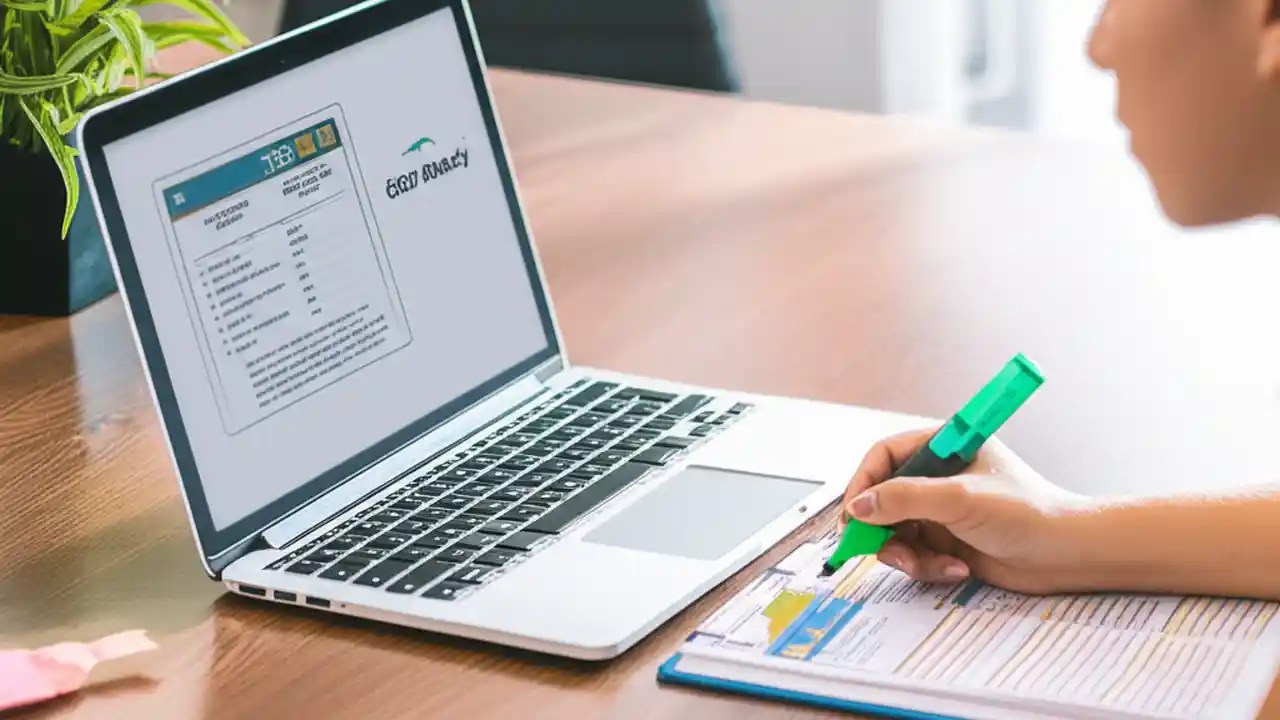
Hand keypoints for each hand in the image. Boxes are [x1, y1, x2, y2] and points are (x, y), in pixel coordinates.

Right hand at [843, 428, 1092, 593]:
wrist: (1067, 555)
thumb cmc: (1029, 513)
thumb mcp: (960, 499)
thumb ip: (905, 498)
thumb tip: (859, 506)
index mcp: (943, 447)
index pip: (885, 456)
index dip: (864, 483)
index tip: (853, 512)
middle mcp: (938, 476)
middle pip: (883, 497)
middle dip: (881, 527)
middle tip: (877, 548)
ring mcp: (941, 510)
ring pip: (895, 531)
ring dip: (906, 553)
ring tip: (930, 563)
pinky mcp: (947, 540)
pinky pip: (915, 554)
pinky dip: (928, 566)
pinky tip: (956, 568)